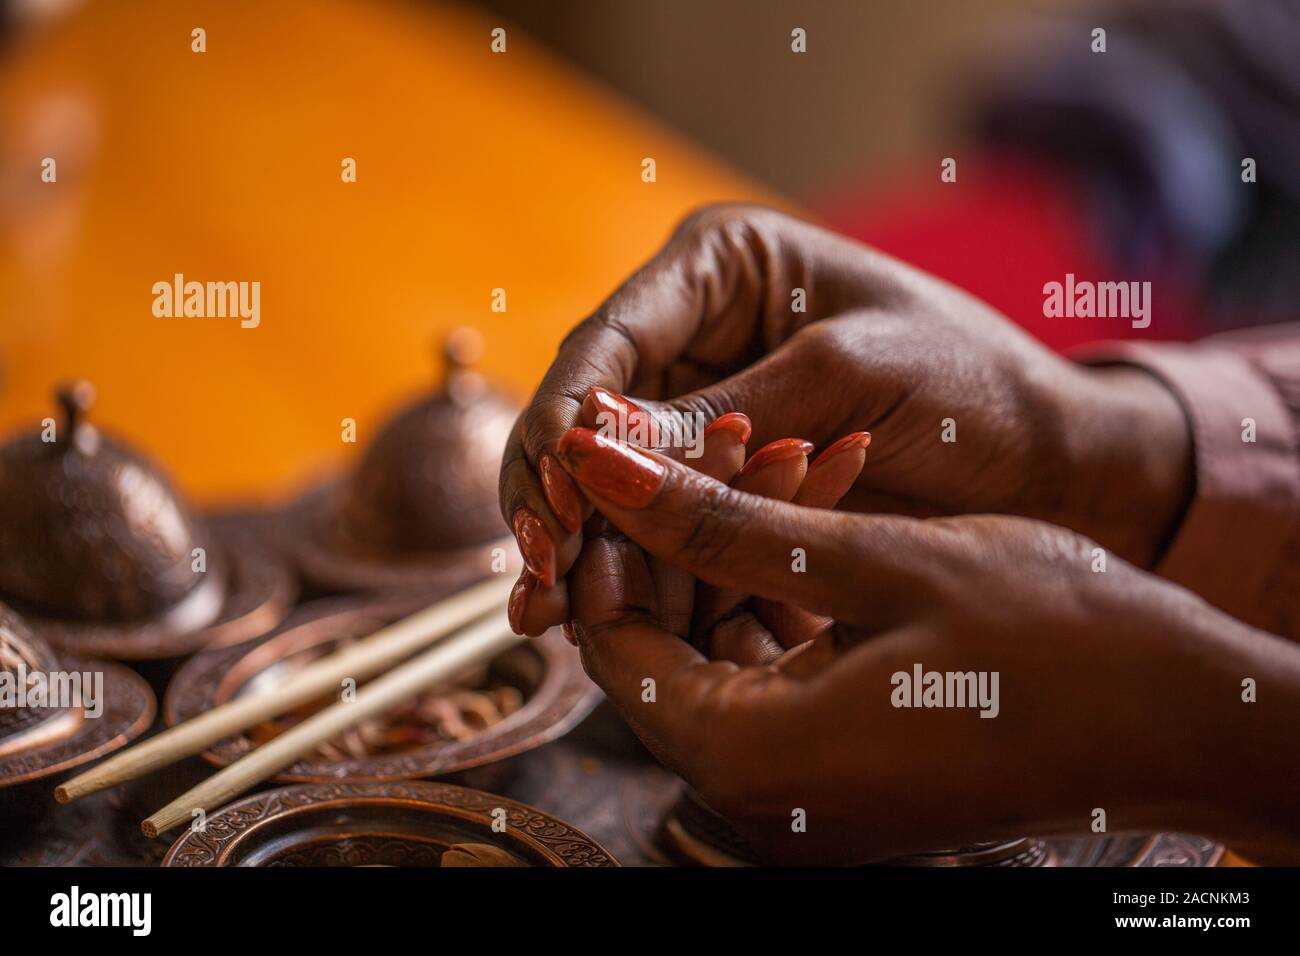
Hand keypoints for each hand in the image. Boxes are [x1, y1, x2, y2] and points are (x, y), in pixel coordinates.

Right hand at [500, 204, 1192, 632]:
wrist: (1053, 466)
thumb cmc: (973, 386)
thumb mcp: (846, 377)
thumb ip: (720, 416)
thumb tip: (590, 444)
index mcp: (718, 269)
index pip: (609, 342)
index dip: (566, 422)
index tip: (554, 499)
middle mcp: (695, 336)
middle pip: (588, 414)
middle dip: (556, 493)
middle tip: (537, 575)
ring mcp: (706, 412)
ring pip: (609, 476)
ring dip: (574, 542)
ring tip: (542, 615)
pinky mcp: (725, 480)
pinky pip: (659, 518)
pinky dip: (629, 564)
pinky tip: (589, 616)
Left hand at [556, 429, 1299, 863]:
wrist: (1180, 714)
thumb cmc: (1050, 639)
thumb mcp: (875, 561)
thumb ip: (720, 522)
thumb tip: (597, 469)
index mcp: (751, 758)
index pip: (616, 649)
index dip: (615, 545)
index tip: (635, 459)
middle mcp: (760, 796)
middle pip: (668, 650)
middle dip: (689, 539)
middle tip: (733, 439)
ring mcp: (804, 790)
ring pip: (723, 652)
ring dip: (743, 555)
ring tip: (791, 456)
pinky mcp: (843, 768)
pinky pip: (778, 674)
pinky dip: (786, 596)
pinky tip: (822, 511)